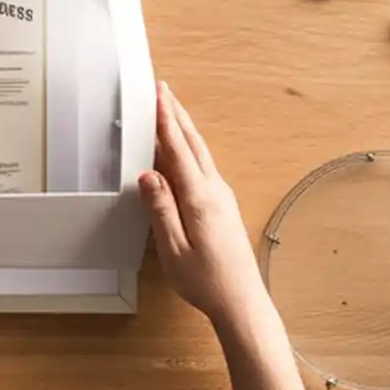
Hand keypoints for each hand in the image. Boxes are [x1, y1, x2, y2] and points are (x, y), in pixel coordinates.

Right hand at [139, 81, 266, 322]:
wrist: (241, 300)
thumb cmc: (206, 280)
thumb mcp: (173, 249)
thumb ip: (160, 209)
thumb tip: (147, 175)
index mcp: (199, 198)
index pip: (178, 149)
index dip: (166, 119)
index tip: (158, 94)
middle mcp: (214, 190)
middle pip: (193, 143)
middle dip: (176, 114)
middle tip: (164, 89)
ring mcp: (222, 196)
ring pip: (200, 152)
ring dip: (184, 128)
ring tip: (171, 110)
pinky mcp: (223, 205)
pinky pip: (204, 166)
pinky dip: (190, 148)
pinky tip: (182, 151)